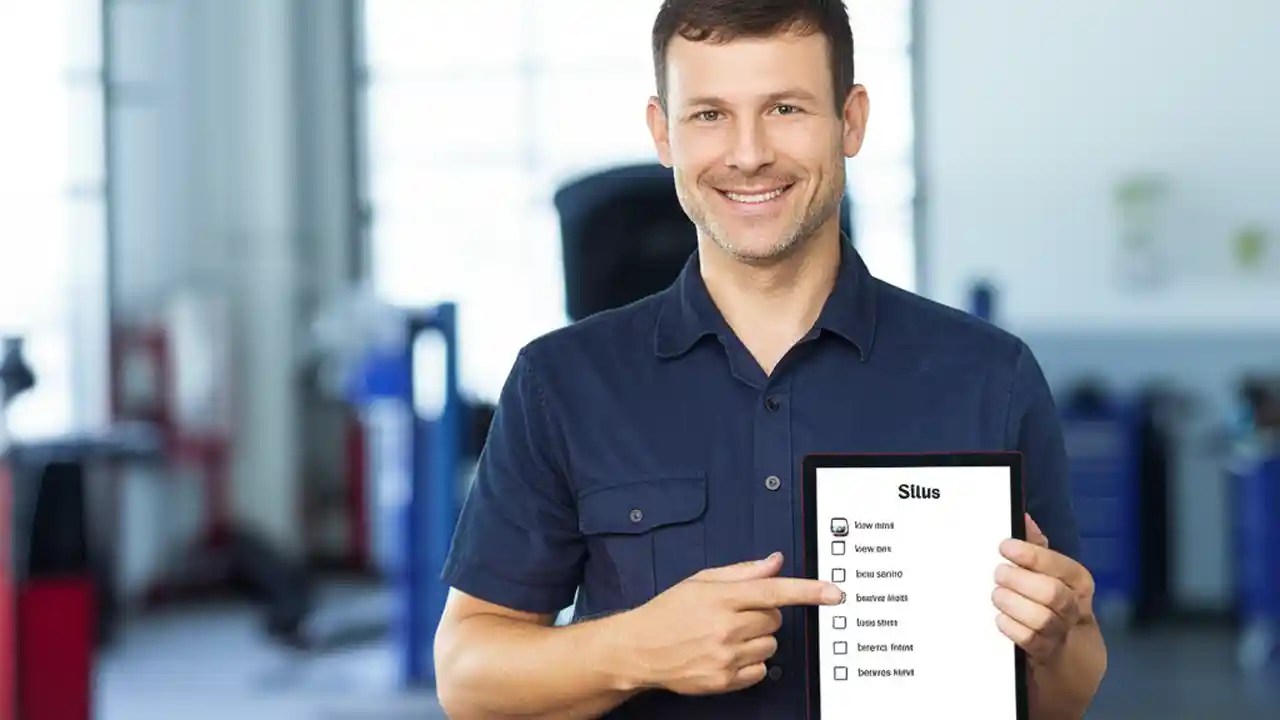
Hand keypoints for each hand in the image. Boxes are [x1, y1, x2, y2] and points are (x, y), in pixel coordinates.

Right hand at [617, 552, 843, 695]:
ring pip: (772, 645)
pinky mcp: (725, 681)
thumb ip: (742, 572)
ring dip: (759, 639)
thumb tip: (775, 562)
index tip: (834, 593)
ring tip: (728, 635)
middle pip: (776, 619)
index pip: (774, 591)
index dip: (808, 591)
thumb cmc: (668, 612)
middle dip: (763, 614)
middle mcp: (726, 627)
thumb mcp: (700, 581)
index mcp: (721, 597)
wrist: (639, 648)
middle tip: (736, 614)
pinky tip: (728, 654)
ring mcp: (726, 657)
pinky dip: (752, 662)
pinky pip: (761, 670)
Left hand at [993, 514, 1096, 665]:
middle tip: (998, 574)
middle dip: (1020, 580)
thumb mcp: (1051, 577)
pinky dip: (1011, 627)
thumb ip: (1038, 550)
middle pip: (1052, 592)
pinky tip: (1001, 619)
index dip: (1033, 556)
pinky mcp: (1047, 656)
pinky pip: (1030, 640)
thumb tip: (1023, 519)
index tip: (1006, 547)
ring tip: (998, 596)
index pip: (1062, 566)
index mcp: (1078, 583)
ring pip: (1042, 618)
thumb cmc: (1055, 608)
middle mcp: (1075, 608)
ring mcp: (1063, 634)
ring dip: (1013, 604)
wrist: (1069, 662)